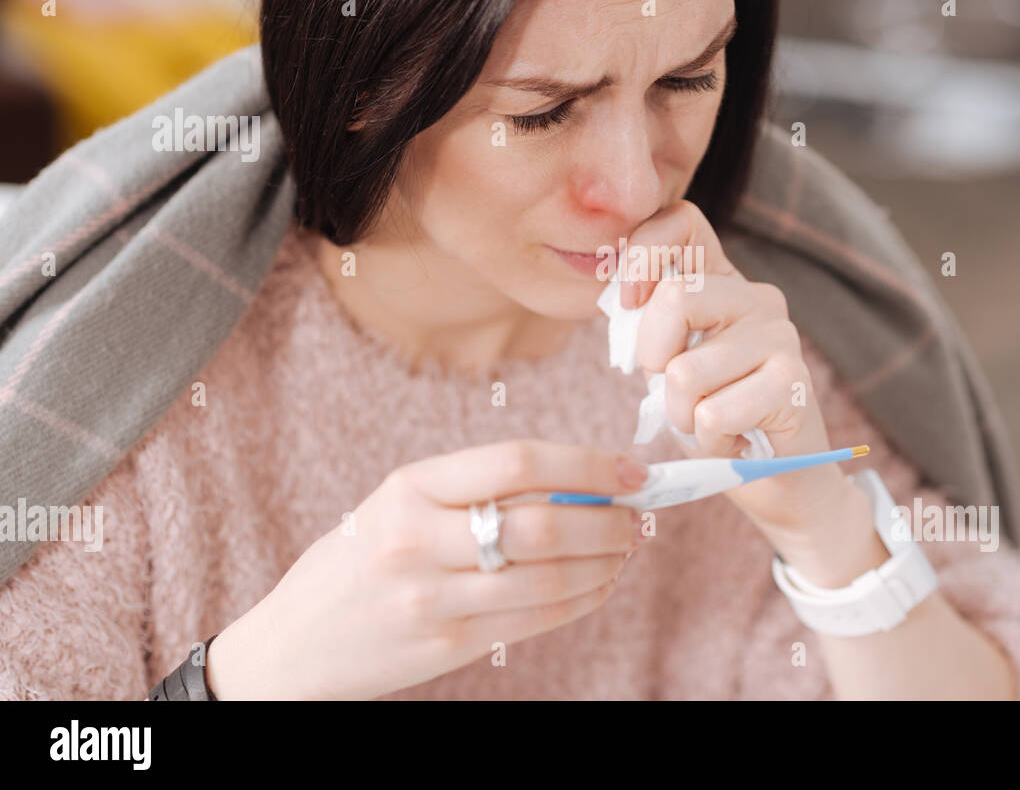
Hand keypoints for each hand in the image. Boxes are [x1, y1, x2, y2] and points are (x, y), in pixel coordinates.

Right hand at [205, 440, 648, 699]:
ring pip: (550, 577)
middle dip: (609, 518)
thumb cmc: (357, 560)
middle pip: (544, 523)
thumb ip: (477, 489)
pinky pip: (537, 619)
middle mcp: (419, 540)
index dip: (587, 463)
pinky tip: (600, 582)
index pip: (518, 461)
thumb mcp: (399, 504)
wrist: (293, 646)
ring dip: (606, 561)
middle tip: (639, 514)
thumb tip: (580, 480)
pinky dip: (583, 598)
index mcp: (409, 488)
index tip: (630, 468)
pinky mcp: (449, 645)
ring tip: (626, 549)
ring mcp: (434, 599)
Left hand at [620, 201, 851, 548]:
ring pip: (685, 372)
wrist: (779, 482)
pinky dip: (710, 441)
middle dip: (653, 359)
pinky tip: (735, 441)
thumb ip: (647, 326)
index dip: (641, 254)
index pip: (682, 221)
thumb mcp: (668, 365)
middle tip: (676, 392)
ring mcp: (780, 337)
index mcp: (722, 282)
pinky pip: (714, 412)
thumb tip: (620, 298)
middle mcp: (757, 297)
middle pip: (675, 297)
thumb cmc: (716, 418)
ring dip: (682, 416)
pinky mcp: (794, 383)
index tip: (629, 302)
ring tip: (710, 424)